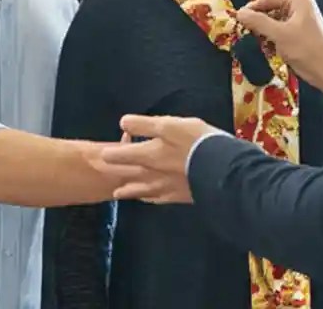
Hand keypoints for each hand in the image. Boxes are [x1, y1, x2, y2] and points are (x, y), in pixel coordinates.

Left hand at [95, 115, 218, 203]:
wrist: (220, 170)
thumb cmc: (194, 142)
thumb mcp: (169, 125)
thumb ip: (144, 125)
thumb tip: (123, 123)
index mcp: (147, 155)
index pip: (121, 155)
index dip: (111, 154)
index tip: (102, 154)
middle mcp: (152, 174)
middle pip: (128, 175)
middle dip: (117, 174)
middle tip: (106, 175)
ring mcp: (165, 188)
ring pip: (140, 191)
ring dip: (128, 191)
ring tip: (118, 193)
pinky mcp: (178, 196)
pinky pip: (158, 199)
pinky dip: (149, 198)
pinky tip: (148, 198)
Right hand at [237, 0, 322, 98]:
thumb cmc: (306, 49)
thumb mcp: (279, 34)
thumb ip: (258, 22)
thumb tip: (239, 12)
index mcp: (299, 1)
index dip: (254, 6)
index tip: (239, 16)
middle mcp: (302, 7)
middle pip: (274, 7)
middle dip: (260, 17)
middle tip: (244, 27)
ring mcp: (303, 21)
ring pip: (277, 20)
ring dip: (265, 28)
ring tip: (253, 37)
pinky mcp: (302, 35)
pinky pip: (283, 30)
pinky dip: (273, 36)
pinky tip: (266, 45)